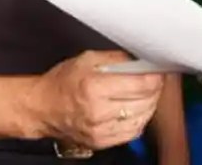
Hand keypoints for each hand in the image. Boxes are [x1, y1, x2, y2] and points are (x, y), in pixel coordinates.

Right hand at [29, 50, 163, 150]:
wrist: (43, 108)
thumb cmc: (63, 82)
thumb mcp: (88, 59)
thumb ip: (117, 59)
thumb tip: (143, 60)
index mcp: (94, 87)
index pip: (141, 84)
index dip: (155, 76)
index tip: (157, 71)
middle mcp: (98, 111)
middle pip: (146, 101)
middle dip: (154, 89)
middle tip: (152, 80)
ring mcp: (101, 130)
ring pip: (143, 117)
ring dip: (149, 104)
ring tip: (144, 93)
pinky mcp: (102, 141)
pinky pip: (133, 132)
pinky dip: (140, 119)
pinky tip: (135, 109)